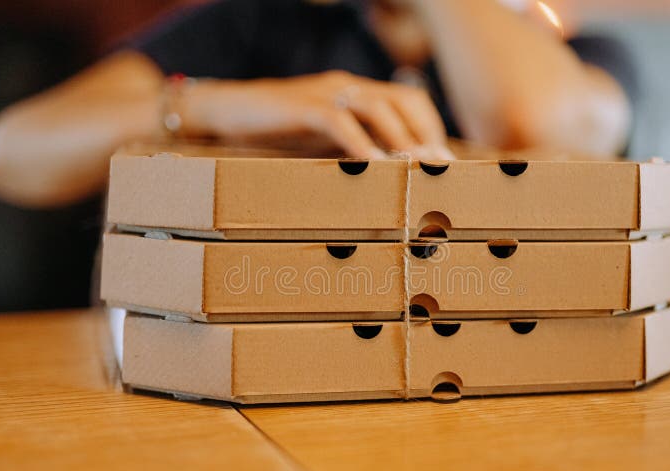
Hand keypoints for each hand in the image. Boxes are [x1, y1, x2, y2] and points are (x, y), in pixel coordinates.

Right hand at [181, 70, 452, 158]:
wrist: (226, 112)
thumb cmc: (276, 132)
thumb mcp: (322, 140)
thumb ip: (351, 151)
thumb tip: (382, 182)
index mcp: (355, 94)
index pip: (408, 102)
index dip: (430, 130)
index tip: (444, 163)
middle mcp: (346, 88)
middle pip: (402, 100)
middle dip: (424, 135)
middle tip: (438, 169)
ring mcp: (324, 94)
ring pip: (377, 107)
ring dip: (400, 138)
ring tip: (416, 168)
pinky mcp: (302, 107)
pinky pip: (338, 120)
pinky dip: (359, 143)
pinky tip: (372, 165)